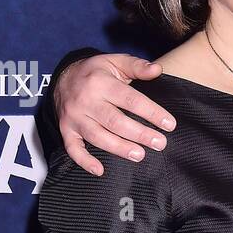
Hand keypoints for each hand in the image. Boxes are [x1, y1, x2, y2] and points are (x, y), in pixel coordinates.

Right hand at [55, 54, 176, 175]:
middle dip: (139, 134)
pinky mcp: (66, 129)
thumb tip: (158, 70)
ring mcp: (74, 117)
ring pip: (97, 136)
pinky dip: (84, 161)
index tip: (169, 124)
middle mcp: (85, 100)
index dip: (151, 113)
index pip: (130, 100)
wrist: (63, 77)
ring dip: (119, 148)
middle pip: (115, 121)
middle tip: (160, 143)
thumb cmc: (96, 72)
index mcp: (100, 82)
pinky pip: (72, 148)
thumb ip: (137, 66)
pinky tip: (100, 170)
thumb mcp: (115, 62)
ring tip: (139, 155)